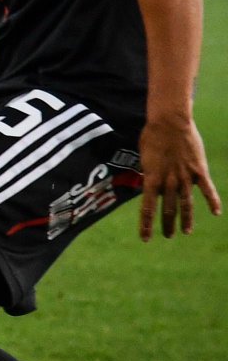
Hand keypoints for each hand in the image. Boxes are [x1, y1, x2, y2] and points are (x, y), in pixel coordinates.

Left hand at [136, 115, 221, 240]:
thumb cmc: (152, 136)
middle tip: (168, 236)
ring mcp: (185, 177)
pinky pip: (208, 190)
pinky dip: (213, 202)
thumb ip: (149, 174)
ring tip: (185, 232)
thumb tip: (150, 186)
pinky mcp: (199, 170)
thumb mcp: (144, 158)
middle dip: (167, 225)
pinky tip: (216, 213)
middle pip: (169, 209)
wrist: (170, 122)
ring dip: (186, 219)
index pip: (147, 208)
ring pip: (187, 204)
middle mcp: (169, 181)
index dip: (146, 225)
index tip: (146, 239)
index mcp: (152, 179)